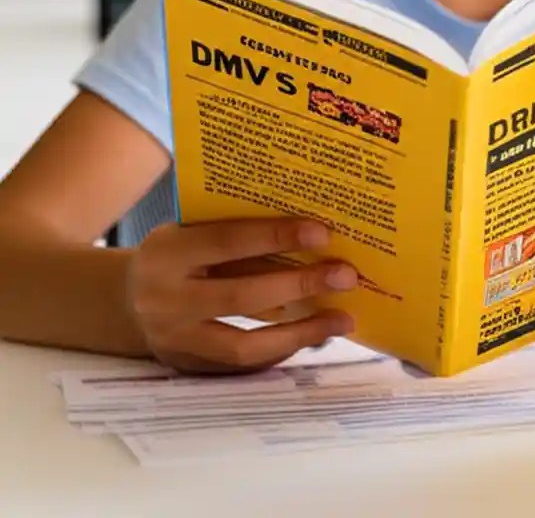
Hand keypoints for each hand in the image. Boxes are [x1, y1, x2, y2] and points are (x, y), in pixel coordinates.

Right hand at [125, 218, 356, 373]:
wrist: (125, 300)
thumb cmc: (177, 256)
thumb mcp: (192, 233)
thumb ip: (237, 235)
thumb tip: (312, 237)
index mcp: (166, 253)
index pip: (227, 241)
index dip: (276, 236)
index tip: (322, 233)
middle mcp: (164, 300)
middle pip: (240, 297)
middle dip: (299, 286)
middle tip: (345, 276)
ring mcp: (175, 340)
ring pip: (244, 345)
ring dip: (300, 332)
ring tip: (342, 320)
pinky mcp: (190, 366)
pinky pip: (245, 363)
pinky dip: (283, 348)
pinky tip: (315, 335)